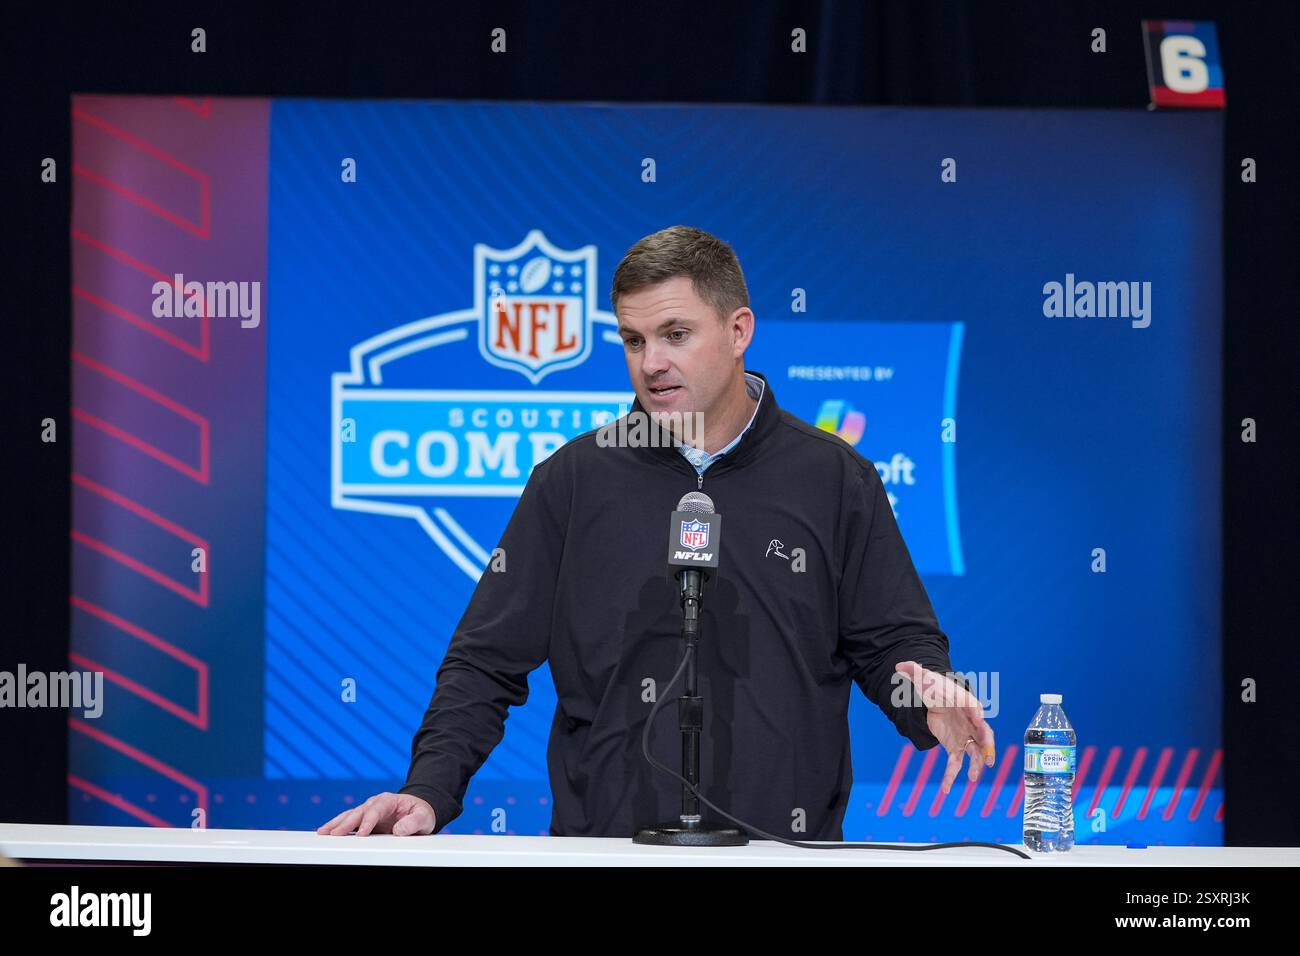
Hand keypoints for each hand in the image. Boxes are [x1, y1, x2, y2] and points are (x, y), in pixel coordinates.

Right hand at [316, 791, 434, 835]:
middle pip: (358, 812)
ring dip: (336, 824)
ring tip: (322, 832)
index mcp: (388, 800)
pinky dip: (337, 827)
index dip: (368, 822)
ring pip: (349, 816)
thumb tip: (399, 830)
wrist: (418, 810)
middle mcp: (375, 803)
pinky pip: (348, 823)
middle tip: (333, 834)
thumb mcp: (423, 817)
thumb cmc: (421, 813)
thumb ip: (413, 822)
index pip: (376, 810)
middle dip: (345, 823)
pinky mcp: (363, 820)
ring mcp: (367, 811)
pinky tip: (326, 832)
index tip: (361, 834)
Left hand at [894, 661, 995, 793]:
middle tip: (989, 757)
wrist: (934, 698)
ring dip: (977, 764)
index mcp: (966, 702)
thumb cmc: (934, 687)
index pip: (975, 708)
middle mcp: (970, 721)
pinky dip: (952, 775)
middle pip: (983, 733)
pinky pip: (956, 762)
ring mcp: (965, 735)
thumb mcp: (923, 679)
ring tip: (974, 777)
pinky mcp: (955, 746)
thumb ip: (914, 672)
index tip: (979, 721)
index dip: (977, 715)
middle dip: (987, 745)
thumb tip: (900, 664)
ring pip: (975, 752)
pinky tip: (946, 788)